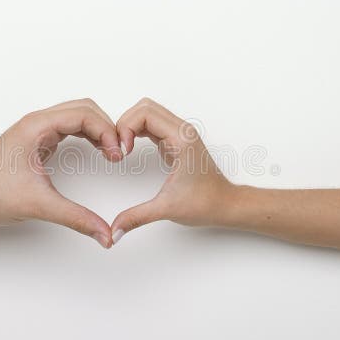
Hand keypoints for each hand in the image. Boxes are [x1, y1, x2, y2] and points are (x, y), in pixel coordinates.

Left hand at [0, 99, 122, 247]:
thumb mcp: (39, 205)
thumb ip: (77, 218)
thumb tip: (105, 233)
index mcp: (36, 127)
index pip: (83, 114)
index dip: (106, 131)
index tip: (116, 154)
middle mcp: (36, 123)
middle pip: (84, 109)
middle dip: (106, 127)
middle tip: (118, 152)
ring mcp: (36, 131)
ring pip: (77, 116)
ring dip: (98, 130)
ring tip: (111, 151)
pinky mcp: (36, 141)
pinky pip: (69, 128)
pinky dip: (87, 135)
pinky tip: (96, 150)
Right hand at [111, 98, 233, 243]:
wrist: (225, 205)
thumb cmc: (205, 203)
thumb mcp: (166, 209)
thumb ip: (137, 217)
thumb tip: (114, 231)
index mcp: (182, 139)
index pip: (145, 114)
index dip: (125, 128)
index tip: (122, 152)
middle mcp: (182, 130)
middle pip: (144, 107)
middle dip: (124, 124)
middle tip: (118, 149)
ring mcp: (179, 133)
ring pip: (147, 112)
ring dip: (129, 126)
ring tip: (122, 149)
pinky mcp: (175, 140)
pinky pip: (151, 124)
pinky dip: (136, 131)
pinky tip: (130, 149)